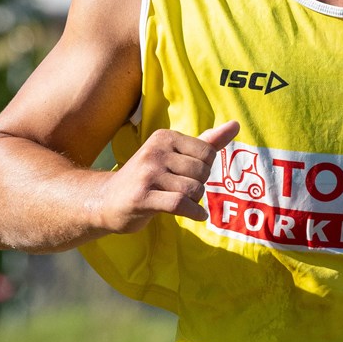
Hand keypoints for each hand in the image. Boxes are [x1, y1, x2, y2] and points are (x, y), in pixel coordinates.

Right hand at [101, 120, 239, 233]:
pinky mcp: (143, 197)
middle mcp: (155, 151)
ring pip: (193, 190)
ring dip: (195, 202)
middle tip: (183, 191)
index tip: (190, 176)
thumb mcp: (175, 155)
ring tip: (183, 202)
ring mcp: (148, 174)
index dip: (205, 169)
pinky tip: (196, 216)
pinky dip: (194, 213)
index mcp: (165, 137)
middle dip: (199, 186)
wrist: (106, 200)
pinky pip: (181, 204)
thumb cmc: (148, 178)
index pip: (207, 152)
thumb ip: (207, 142)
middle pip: (202, 172)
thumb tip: (236, 125)